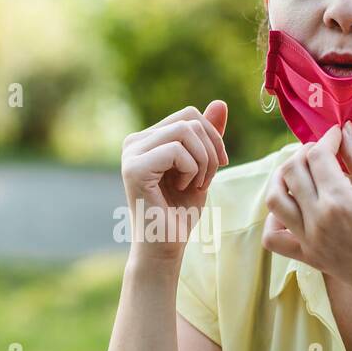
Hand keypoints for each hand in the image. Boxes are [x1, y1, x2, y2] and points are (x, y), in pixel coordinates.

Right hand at [120, 100, 227, 262]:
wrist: (164, 247)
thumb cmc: (180, 213)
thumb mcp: (202, 168)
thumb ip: (208, 137)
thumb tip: (220, 103)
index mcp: (147, 139)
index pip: (189, 115)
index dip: (213, 137)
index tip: (218, 166)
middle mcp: (134, 142)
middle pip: (189, 119)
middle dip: (211, 149)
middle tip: (207, 179)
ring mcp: (131, 154)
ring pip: (185, 131)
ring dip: (204, 161)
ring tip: (196, 184)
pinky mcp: (133, 168)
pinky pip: (176, 150)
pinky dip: (191, 170)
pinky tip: (182, 188)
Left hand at [261, 121, 351, 319]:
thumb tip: (344, 129)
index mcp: (340, 201)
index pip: (318, 156)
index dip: (326, 139)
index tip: (337, 135)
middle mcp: (317, 220)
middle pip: (291, 171)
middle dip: (304, 153)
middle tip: (322, 151)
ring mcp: (308, 240)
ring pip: (274, 200)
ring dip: (281, 179)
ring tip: (301, 172)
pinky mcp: (307, 257)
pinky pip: (274, 238)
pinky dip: (274, 220)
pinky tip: (292, 208)